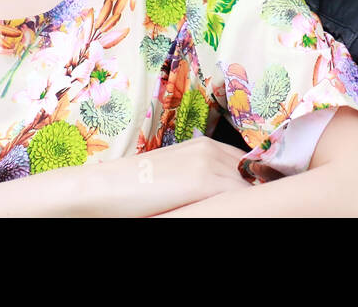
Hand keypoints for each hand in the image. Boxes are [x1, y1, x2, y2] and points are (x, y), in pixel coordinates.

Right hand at [89, 136, 253, 216]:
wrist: (103, 188)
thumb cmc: (132, 187)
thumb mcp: (173, 174)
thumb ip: (201, 176)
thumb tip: (222, 192)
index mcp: (205, 145)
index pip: (247, 162)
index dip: (253, 180)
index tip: (254, 194)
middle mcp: (211, 149)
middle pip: (252, 172)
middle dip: (254, 189)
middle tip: (251, 206)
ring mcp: (209, 164)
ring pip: (251, 184)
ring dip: (250, 198)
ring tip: (242, 210)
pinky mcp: (204, 182)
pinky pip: (242, 195)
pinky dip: (243, 205)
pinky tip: (230, 213)